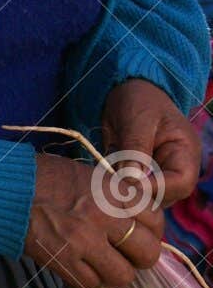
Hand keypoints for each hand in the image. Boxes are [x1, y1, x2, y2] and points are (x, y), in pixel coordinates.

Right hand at [24, 153, 163, 287]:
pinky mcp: (64, 262)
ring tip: (102, 264)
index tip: (140, 233)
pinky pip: (91, 284)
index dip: (151, 231)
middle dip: (140, 258)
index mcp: (113, 192)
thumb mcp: (87, 175)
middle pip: (147, 253)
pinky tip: (78, 266)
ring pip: (123, 276)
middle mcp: (105, 218)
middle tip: (127, 255)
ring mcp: (85, 242)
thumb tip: (134, 219)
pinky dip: (87, 279)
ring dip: (115, 273)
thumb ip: (115, 196)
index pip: (155, 220)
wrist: (4, 189)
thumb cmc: (43, 176)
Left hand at [101, 77, 199, 207]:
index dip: (156, 189)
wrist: (126, 90)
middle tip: (110, 188)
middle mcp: (176, 166)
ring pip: (147, 198)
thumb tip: (132, 180)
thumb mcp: (136, 119)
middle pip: (165, 196)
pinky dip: (118, 188)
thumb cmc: (138, 98)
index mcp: (184, 150)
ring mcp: (160, 172)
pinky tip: (102, 181)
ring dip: (126, 194)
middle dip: (139, 196)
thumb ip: (135, 149)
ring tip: (104, 184)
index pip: (181, 182)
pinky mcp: (142, 174)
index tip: (126, 183)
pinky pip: (132, 190)